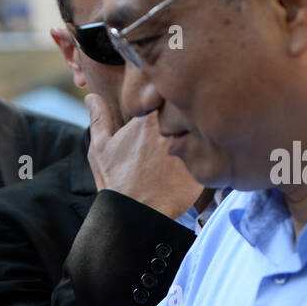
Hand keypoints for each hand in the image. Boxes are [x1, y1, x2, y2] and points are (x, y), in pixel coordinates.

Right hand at [86, 93, 204, 220]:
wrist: (135, 215)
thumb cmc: (116, 183)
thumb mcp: (100, 149)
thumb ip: (99, 118)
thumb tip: (91, 96)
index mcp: (147, 118)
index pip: (166, 90)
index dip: (169, 93)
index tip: (166, 101)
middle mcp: (171, 128)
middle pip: (189, 104)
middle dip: (188, 107)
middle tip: (185, 118)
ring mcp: (189, 145)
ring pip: (205, 123)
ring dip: (203, 126)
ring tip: (198, 137)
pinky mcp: (204, 163)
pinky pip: (215, 147)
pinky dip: (213, 148)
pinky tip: (204, 156)